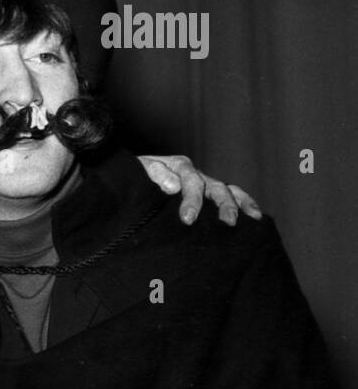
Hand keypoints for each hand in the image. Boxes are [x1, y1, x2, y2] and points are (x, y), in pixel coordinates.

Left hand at [138, 154, 261, 225]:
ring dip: (238, 204)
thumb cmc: (135, 177)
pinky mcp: (210, 192)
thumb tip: (174, 186)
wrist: (133, 177)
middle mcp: (196, 173)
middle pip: (214, 187)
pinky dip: (245, 203)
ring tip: (248, 219)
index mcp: (178, 166)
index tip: (188, 219)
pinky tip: (255, 217)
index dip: (192, 200)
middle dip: (222, 205)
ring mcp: (205, 182)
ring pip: (228, 190)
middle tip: (227, 222)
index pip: (190, 182)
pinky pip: (233, 195)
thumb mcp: (139, 172)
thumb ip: (155, 175)